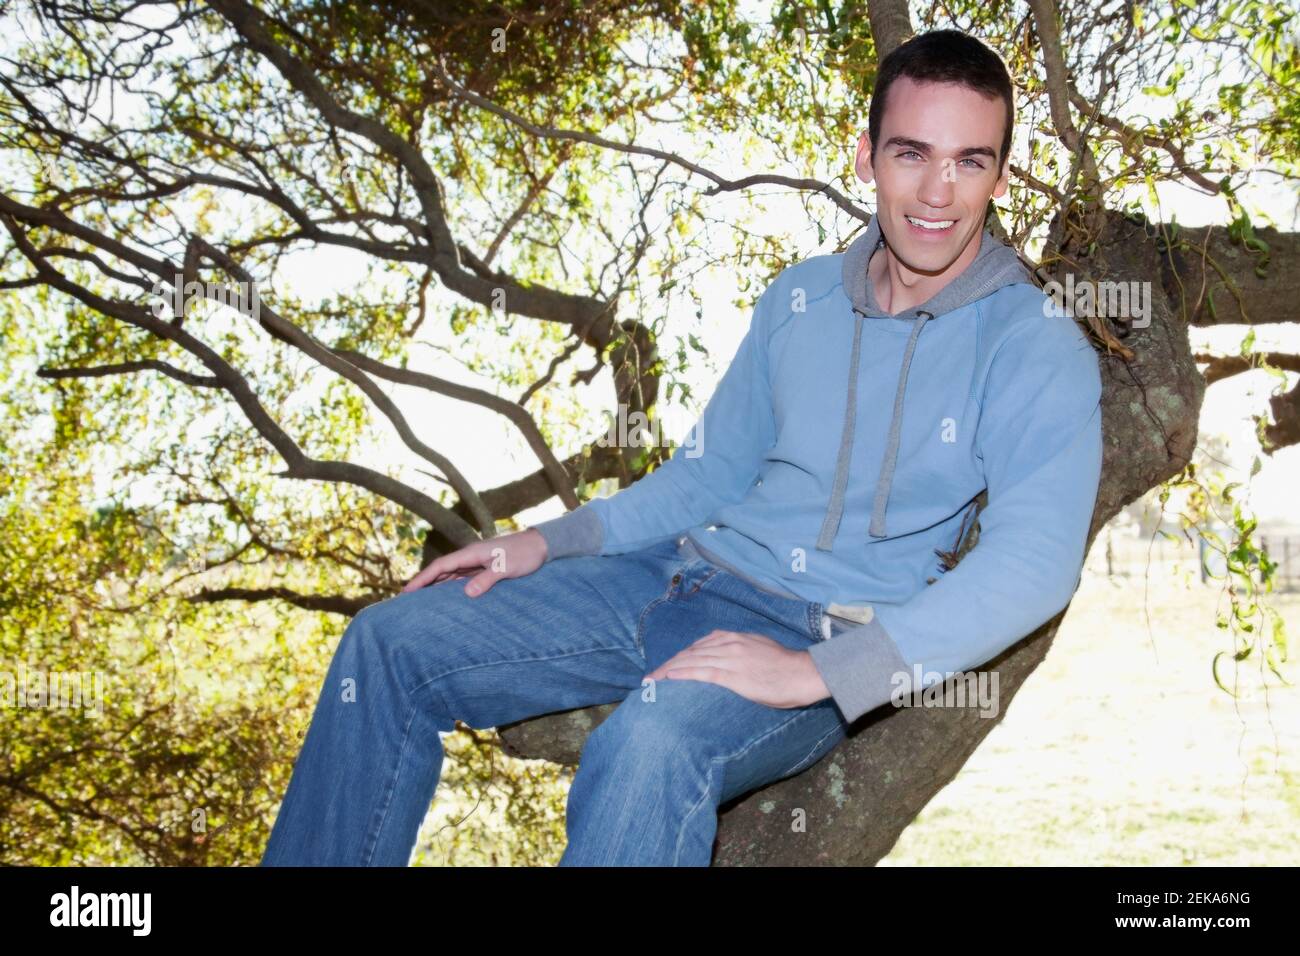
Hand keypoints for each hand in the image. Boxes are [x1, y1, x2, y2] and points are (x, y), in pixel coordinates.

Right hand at [401, 527, 548, 595]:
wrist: (541, 545)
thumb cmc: (525, 554)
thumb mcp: (507, 567)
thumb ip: (487, 579)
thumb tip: (467, 593)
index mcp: (471, 553)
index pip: (441, 566)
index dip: (423, 578)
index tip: (407, 590)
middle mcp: (470, 556)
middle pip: (441, 570)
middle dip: (423, 582)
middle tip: (405, 599)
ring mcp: (477, 562)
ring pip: (450, 575)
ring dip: (435, 585)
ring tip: (419, 600)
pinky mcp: (484, 568)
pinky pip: (462, 578)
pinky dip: (450, 586)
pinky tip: (445, 597)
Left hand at [642, 629, 830, 708]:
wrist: (803, 673)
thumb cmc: (785, 666)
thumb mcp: (759, 649)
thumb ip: (741, 651)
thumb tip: (730, 660)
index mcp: (734, 638)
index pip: (699, 646)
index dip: (680, 657)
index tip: (667, 666)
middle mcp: (728, 643)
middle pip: (690, 653)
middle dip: (668, 664)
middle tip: (651, 676)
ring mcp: (730, 658)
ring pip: (691, 661)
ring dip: (668, 670)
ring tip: (653, 681)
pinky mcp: (734, 674)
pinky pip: (702, 672)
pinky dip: (683, 674)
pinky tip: (669, 678)